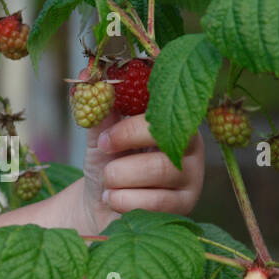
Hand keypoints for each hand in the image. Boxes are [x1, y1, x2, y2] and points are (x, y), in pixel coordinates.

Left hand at [74, 66, 204, 233]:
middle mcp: (189, 143)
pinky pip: (156, 201)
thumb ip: (97, 105)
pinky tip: (113, 199)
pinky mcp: (185, 206)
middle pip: (171, 134)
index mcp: (172, 117)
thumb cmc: (106, 162)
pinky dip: (123, 200)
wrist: (101, 205)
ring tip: (107, 181)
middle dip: (128, 141)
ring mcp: (192, 175)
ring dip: (120, 176)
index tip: (106, 134)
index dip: (134, 119)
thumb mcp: (100, 132)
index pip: (167, 104)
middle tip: (104, 150)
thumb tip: (86, 72)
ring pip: (161, 169)